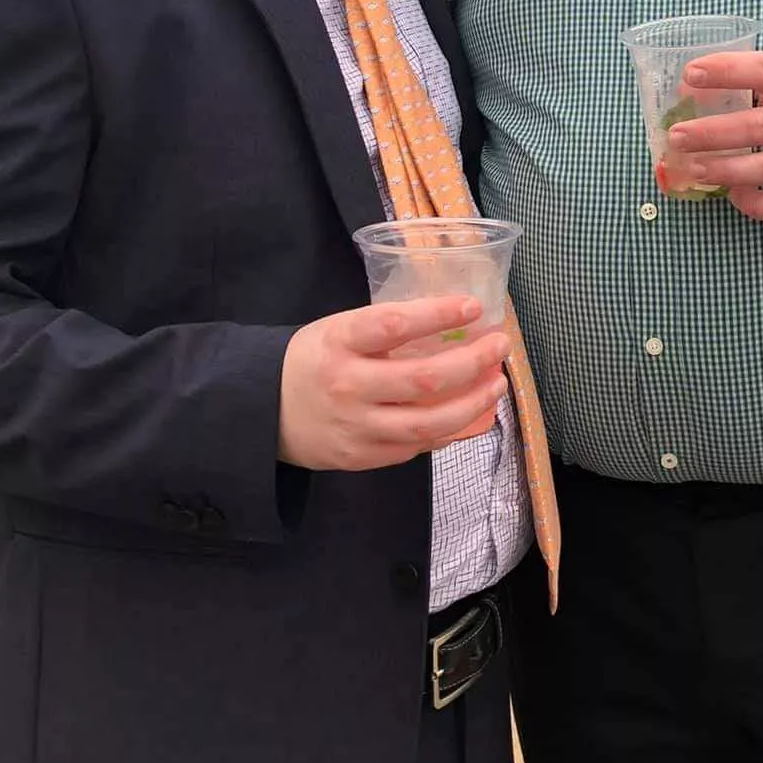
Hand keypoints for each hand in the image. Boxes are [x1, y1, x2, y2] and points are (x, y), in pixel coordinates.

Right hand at [277, 297, 509, 471]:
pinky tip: (470, 414)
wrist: (263, 412)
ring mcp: (355, 427)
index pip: (393, 325)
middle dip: (472, 363)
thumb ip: (386, 328)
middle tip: (499, 346)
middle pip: (422, 380)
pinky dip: (449, 430)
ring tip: (496, 384)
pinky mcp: (362, 457)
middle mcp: (347, 386)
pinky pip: (417, 447)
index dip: (437, 314)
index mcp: (338, 342)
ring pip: (427, 423)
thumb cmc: (313, 360)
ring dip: (472, 403)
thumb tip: (452, 320)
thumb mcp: (337, 329)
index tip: (473, 306)